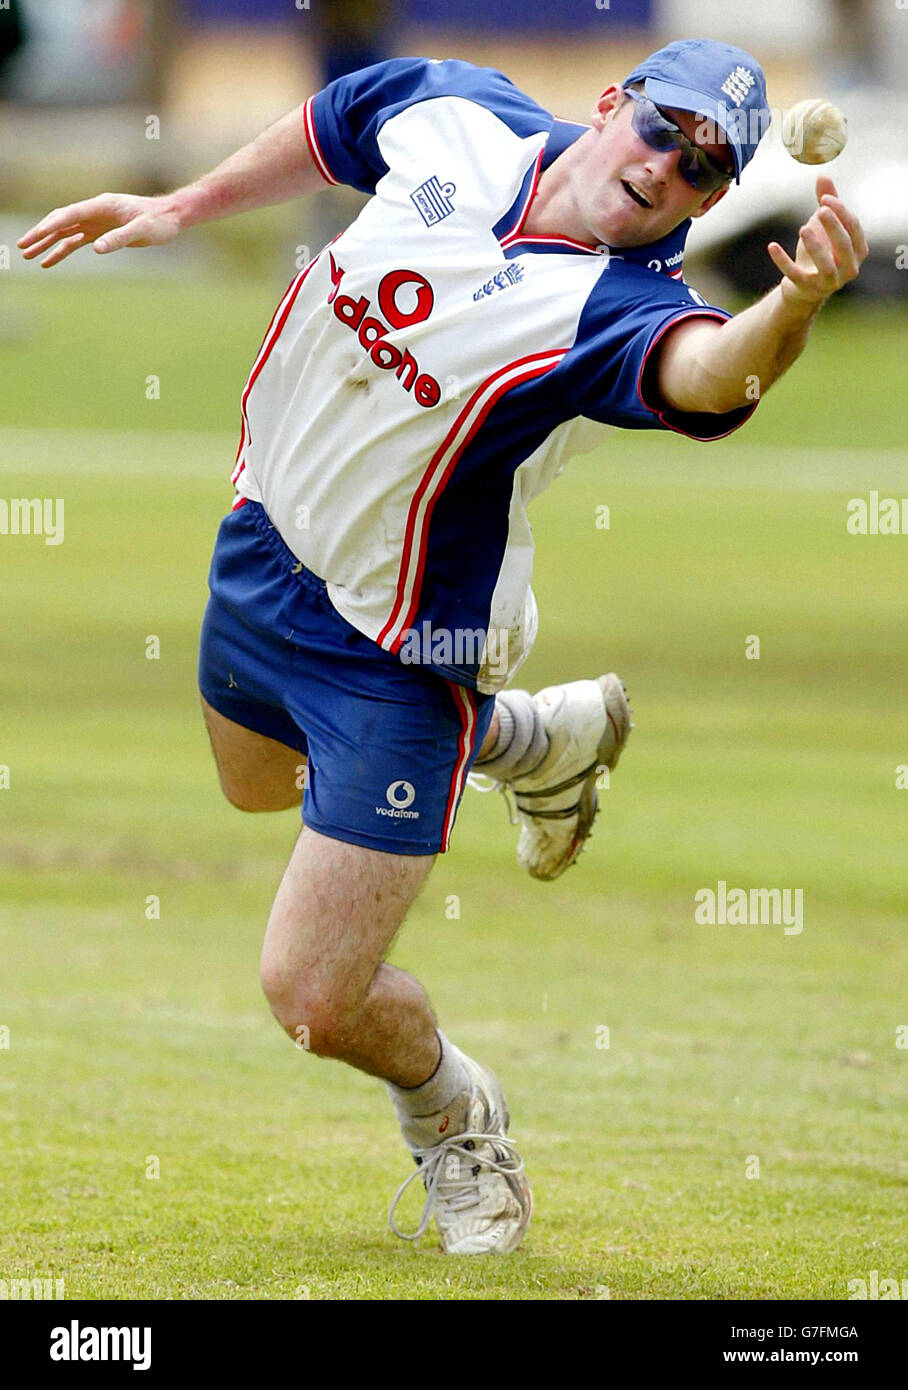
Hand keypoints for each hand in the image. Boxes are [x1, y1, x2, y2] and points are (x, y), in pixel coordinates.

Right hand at [18, 192, 181, 267]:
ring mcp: (96, 223)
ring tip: (29, 256)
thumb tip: (96, 249)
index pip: (69, 215)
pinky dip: (62, 251)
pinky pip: (76, 242)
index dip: (50, 226)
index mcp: (101, 206)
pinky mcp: (101, 233)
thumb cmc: (159, 221)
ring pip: (65, 233)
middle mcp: (94, 212)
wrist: (171, 217)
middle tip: (22, 247)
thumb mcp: (143, 231)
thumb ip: (120, 238)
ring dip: (46, 244)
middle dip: (40, 235)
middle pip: (60, 222)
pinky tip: (49, 262)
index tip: (34, 236)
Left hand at [767, 176, 867, 308]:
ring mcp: (829, 282)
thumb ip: (827, 202)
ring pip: (826, 266)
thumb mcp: (823, 226)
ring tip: (803, 228)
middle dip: (833, 227)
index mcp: (858, 251)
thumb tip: (823, 174)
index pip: (854, 228)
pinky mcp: (808, 290)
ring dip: (815, 246)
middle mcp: (849, 269)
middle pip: (844, 246)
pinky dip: (783, 261)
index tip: (825, 198)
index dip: (841, 212)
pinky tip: (772, 246)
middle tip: (819, 210)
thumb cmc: (820, 252)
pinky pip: (795, 275)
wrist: (803, 288)